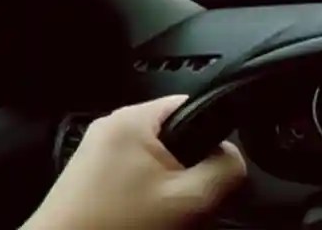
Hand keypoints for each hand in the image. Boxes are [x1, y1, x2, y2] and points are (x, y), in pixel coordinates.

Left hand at [22, 95, 246, 229]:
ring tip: (165, 217)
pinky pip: (134, 176)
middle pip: (176, 136)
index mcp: (133, 118)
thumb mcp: (189, 201)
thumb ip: (225, 170)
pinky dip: (147, 197)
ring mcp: (96, 152)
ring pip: (157, 161)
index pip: (194, 105)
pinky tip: (145, 222)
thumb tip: (233, 158)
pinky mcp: (88, 178)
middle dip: (190, 170)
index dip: (215, 137)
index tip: (214, 172)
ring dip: (170, 188)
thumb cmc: (119, 228)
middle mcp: (111, 126)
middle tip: (188, 204)